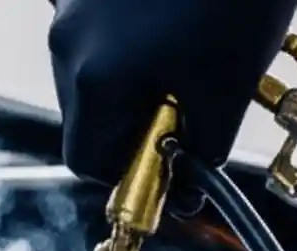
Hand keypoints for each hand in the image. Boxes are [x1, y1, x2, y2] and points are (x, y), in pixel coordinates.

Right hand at [48, 0, 296, 185]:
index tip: (168, 164)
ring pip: (92, 71)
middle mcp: (68, 40)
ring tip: (191, 58)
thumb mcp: (228, 89)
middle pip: (86, 116)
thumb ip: (200, 151)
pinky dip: (131, 44)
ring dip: (134, 82)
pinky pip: (100, 31)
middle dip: (134, 124)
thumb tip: (186, 186)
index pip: (87, 161)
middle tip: (190, 110)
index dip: (130, 173)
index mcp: (93, 79)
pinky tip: (175, 25)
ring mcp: (74, 4)